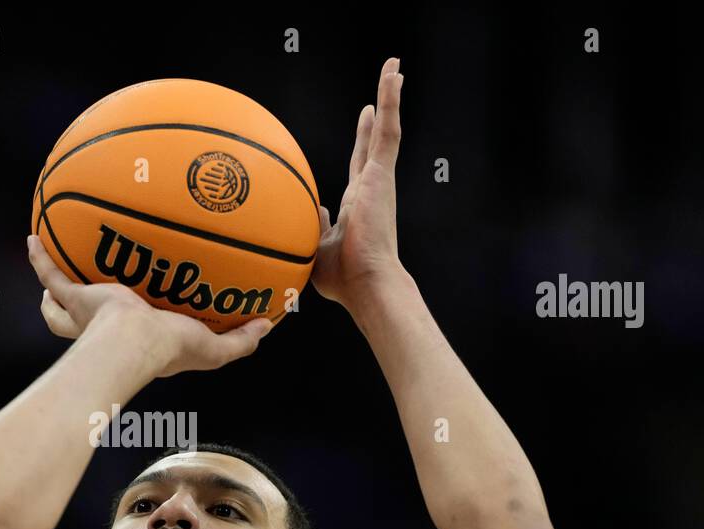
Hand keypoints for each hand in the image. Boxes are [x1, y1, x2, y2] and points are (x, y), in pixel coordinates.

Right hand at [26, 234, 272, 377]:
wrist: (133, 343)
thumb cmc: (170, 349)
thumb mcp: (214, 349)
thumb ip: (242, 340)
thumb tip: (268, 325)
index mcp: (141, 331)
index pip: (137, 323)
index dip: (139, 314)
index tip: (145, 302)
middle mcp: (109, 323)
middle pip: (96, 311)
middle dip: (90, 300)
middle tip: (95, 281)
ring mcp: (87, 309)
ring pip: (66, 296)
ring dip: (61, 281)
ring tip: (58, 255)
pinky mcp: (73, 298)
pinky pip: (51, 274)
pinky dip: (40, 258)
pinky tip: (32, 237)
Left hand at [312, 57, 404, 306]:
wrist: (365, 284)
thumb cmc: (343, 280)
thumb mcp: (318, 249)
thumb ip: (315, 227)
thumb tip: (310, 210)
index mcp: (356, 206)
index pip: (359, 169)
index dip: (362, 146)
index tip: (364, 124)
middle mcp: (371, 190)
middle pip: (374, 145)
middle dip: (377, 118)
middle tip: (383, 93)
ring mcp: (379, 181)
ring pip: (386, 130)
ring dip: (389, 98)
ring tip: (393, 68)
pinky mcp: (383, 174)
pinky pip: (389, 130)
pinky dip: (390, 102)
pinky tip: (392, 76)